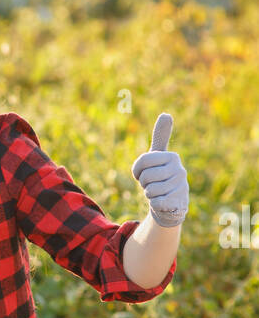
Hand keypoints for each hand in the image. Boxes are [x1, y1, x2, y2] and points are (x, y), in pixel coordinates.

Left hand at [131, 112, 188, 226]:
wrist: (171, 203)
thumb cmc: (161, 176)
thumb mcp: (159, 156)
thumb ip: (161, 136)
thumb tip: (166, 114)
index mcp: (172, 157)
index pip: (142, 161)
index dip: (137, 170)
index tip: (144, 172)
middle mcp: (180, 170)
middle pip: (146, 177)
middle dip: (144, 183)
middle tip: (154, 184)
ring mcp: (181, 187)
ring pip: (149, 191)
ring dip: (150, 194)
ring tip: (159, 192)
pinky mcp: (178, 203)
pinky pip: (154, 202)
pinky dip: (154, 204)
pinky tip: (163, 202)